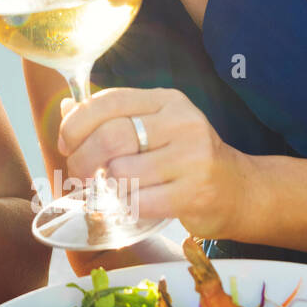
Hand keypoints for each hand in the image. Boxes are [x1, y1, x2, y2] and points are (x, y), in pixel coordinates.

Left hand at [57, 87, 249, 238]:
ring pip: (122, 172)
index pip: (108, 101)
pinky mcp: (196, 193)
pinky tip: (128, 203)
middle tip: (78, 174)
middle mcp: (182, 123)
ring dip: (106, 186)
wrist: (240, 191)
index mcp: (166, 100)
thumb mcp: (153, 127)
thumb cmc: (184, 157)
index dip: (76, 123)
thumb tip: (65, 106)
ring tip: (109, 189)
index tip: (66, 143)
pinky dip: (125, 205)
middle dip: (82, 159)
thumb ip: (111, 116)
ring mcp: (193, 158)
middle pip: (110, 138)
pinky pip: (139, 201)